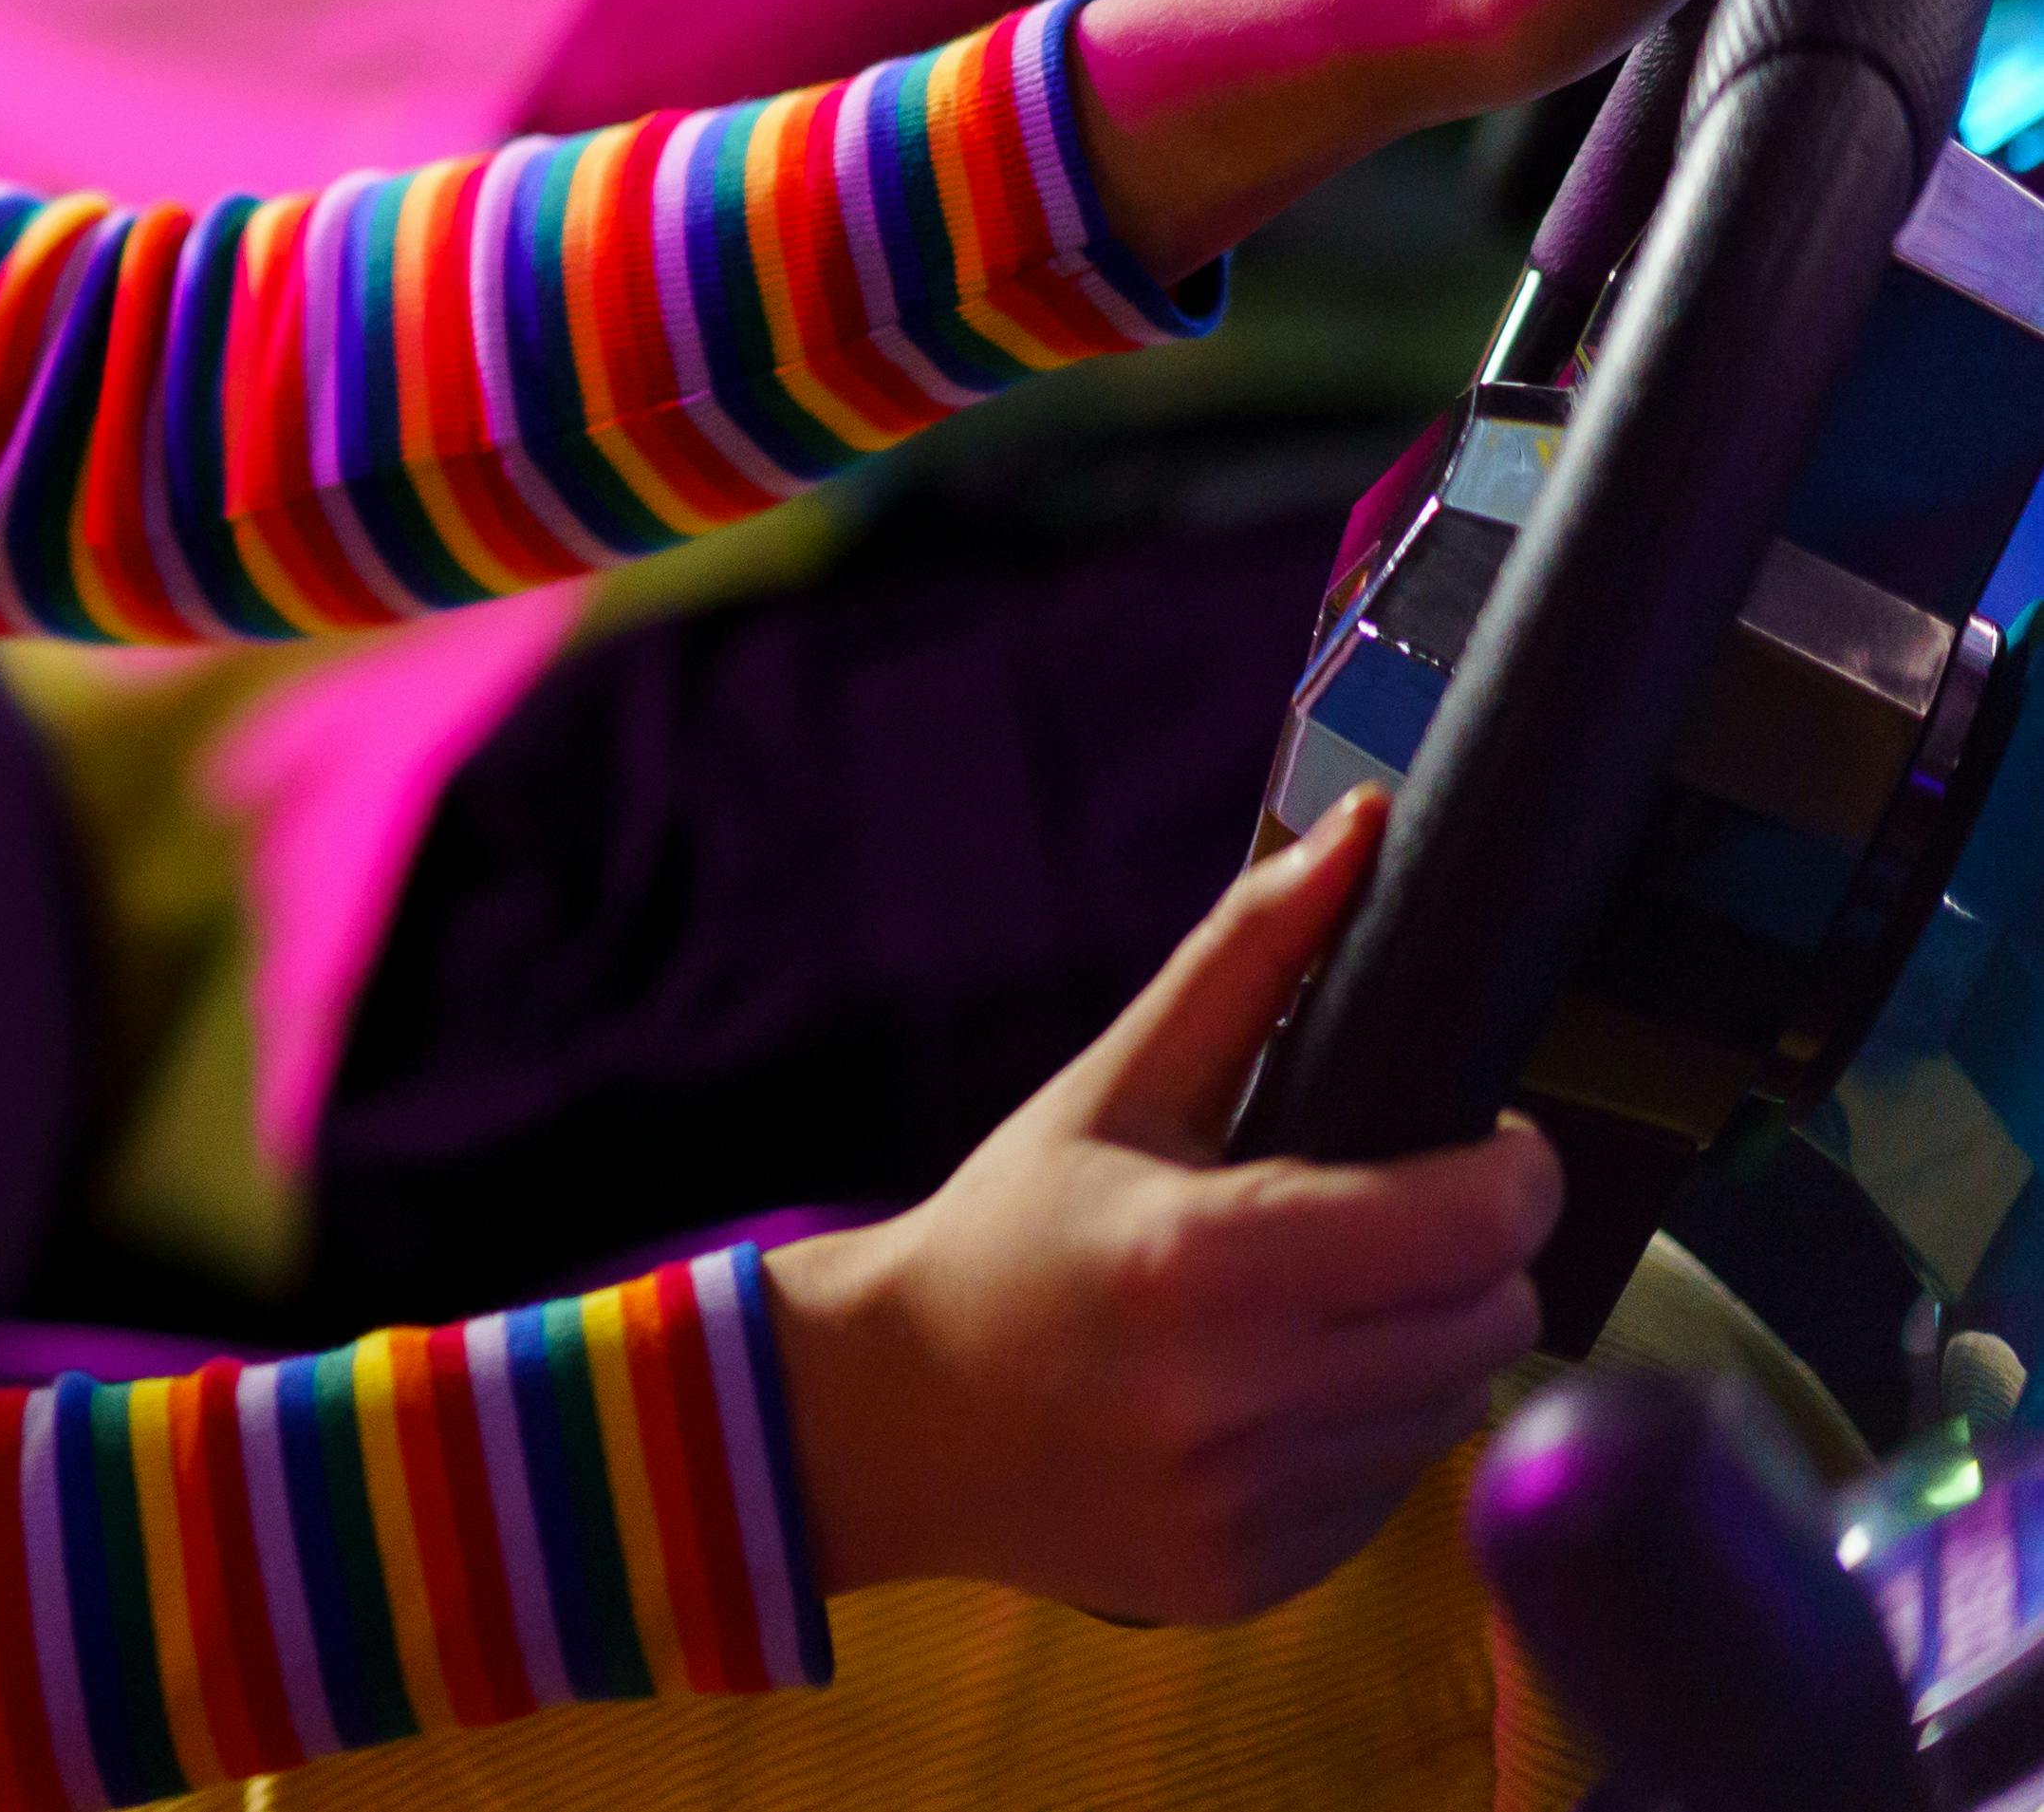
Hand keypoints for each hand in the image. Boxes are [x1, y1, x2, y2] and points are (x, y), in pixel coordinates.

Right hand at [767, 794, 1557, 1622]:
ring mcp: (1253, 1503)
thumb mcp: (1117, 1085)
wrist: (892, 1416)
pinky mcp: (1258, 1578)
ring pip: (1456, 1407)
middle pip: (1494, 1318)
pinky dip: (1362, 1436)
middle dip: (1468, 1256)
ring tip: (1318, 1312)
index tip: (1484, 1145)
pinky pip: (1393, 1491)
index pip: (1480, 1220)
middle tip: (1387, 1223)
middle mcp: (1242, 1394)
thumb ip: (1250, 959)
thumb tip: (1367, 830)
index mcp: (1210, 1256)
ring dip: (1419, 1348)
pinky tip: (1272, 1399)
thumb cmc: (1011, 1229)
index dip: (1514, 1170)